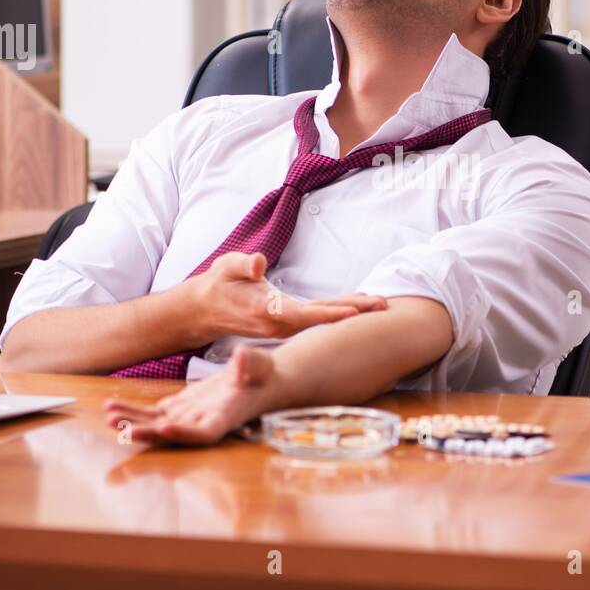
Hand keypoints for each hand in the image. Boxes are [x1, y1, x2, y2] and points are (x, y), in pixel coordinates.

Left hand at [105, 343, 278, 445]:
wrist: (258, 381)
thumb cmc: (263, 374)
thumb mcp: (260, 366)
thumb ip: (251, 364)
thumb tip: (242, 355)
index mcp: (224, 417)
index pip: (204, 433)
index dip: (184, 434)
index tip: (165, 427)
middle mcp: (202, 422)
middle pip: (172, 434)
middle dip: (147, 433)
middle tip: (122, 429)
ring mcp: (187, 417)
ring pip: (155, 425)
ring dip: (132, 422)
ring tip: (109, 415)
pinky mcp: (179, 409)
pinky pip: (152, 414)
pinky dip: (132, 411)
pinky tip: (110, 405)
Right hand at [170, 251, 386, 348]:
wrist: (206, 310)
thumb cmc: (219, 284)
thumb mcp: (226, 268)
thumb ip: (243, 264)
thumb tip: (258, 261)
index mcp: (265, 311)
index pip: (303, 314)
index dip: (329, 314)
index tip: (354, 313)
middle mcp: (279, 324)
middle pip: (321, 318)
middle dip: (353, 312)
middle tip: (383, 305)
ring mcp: (284, 327)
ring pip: (322, 319)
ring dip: (350, 312)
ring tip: (378, 304)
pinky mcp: (287, 324)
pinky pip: (317, 318)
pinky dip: (337, 312)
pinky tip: (356, 306)